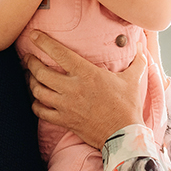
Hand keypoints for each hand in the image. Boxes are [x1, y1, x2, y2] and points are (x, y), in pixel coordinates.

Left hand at [28, 32, 146, 146]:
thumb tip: (142, 47)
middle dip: (31, 63)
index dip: (44, 42)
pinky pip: (41, 111)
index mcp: (87, 73)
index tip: (34, 35)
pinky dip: (36, 104)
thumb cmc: (128, 105)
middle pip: (41, 72)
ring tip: (31, 77)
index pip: (59, 53)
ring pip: (38, 90)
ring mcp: (66, 105)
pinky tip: (38, 100)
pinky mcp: (64, 120)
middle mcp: (73, 88)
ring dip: (32, 82)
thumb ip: (137, 60)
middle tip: (29, 58)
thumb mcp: (133, 79)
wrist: (123, 134)